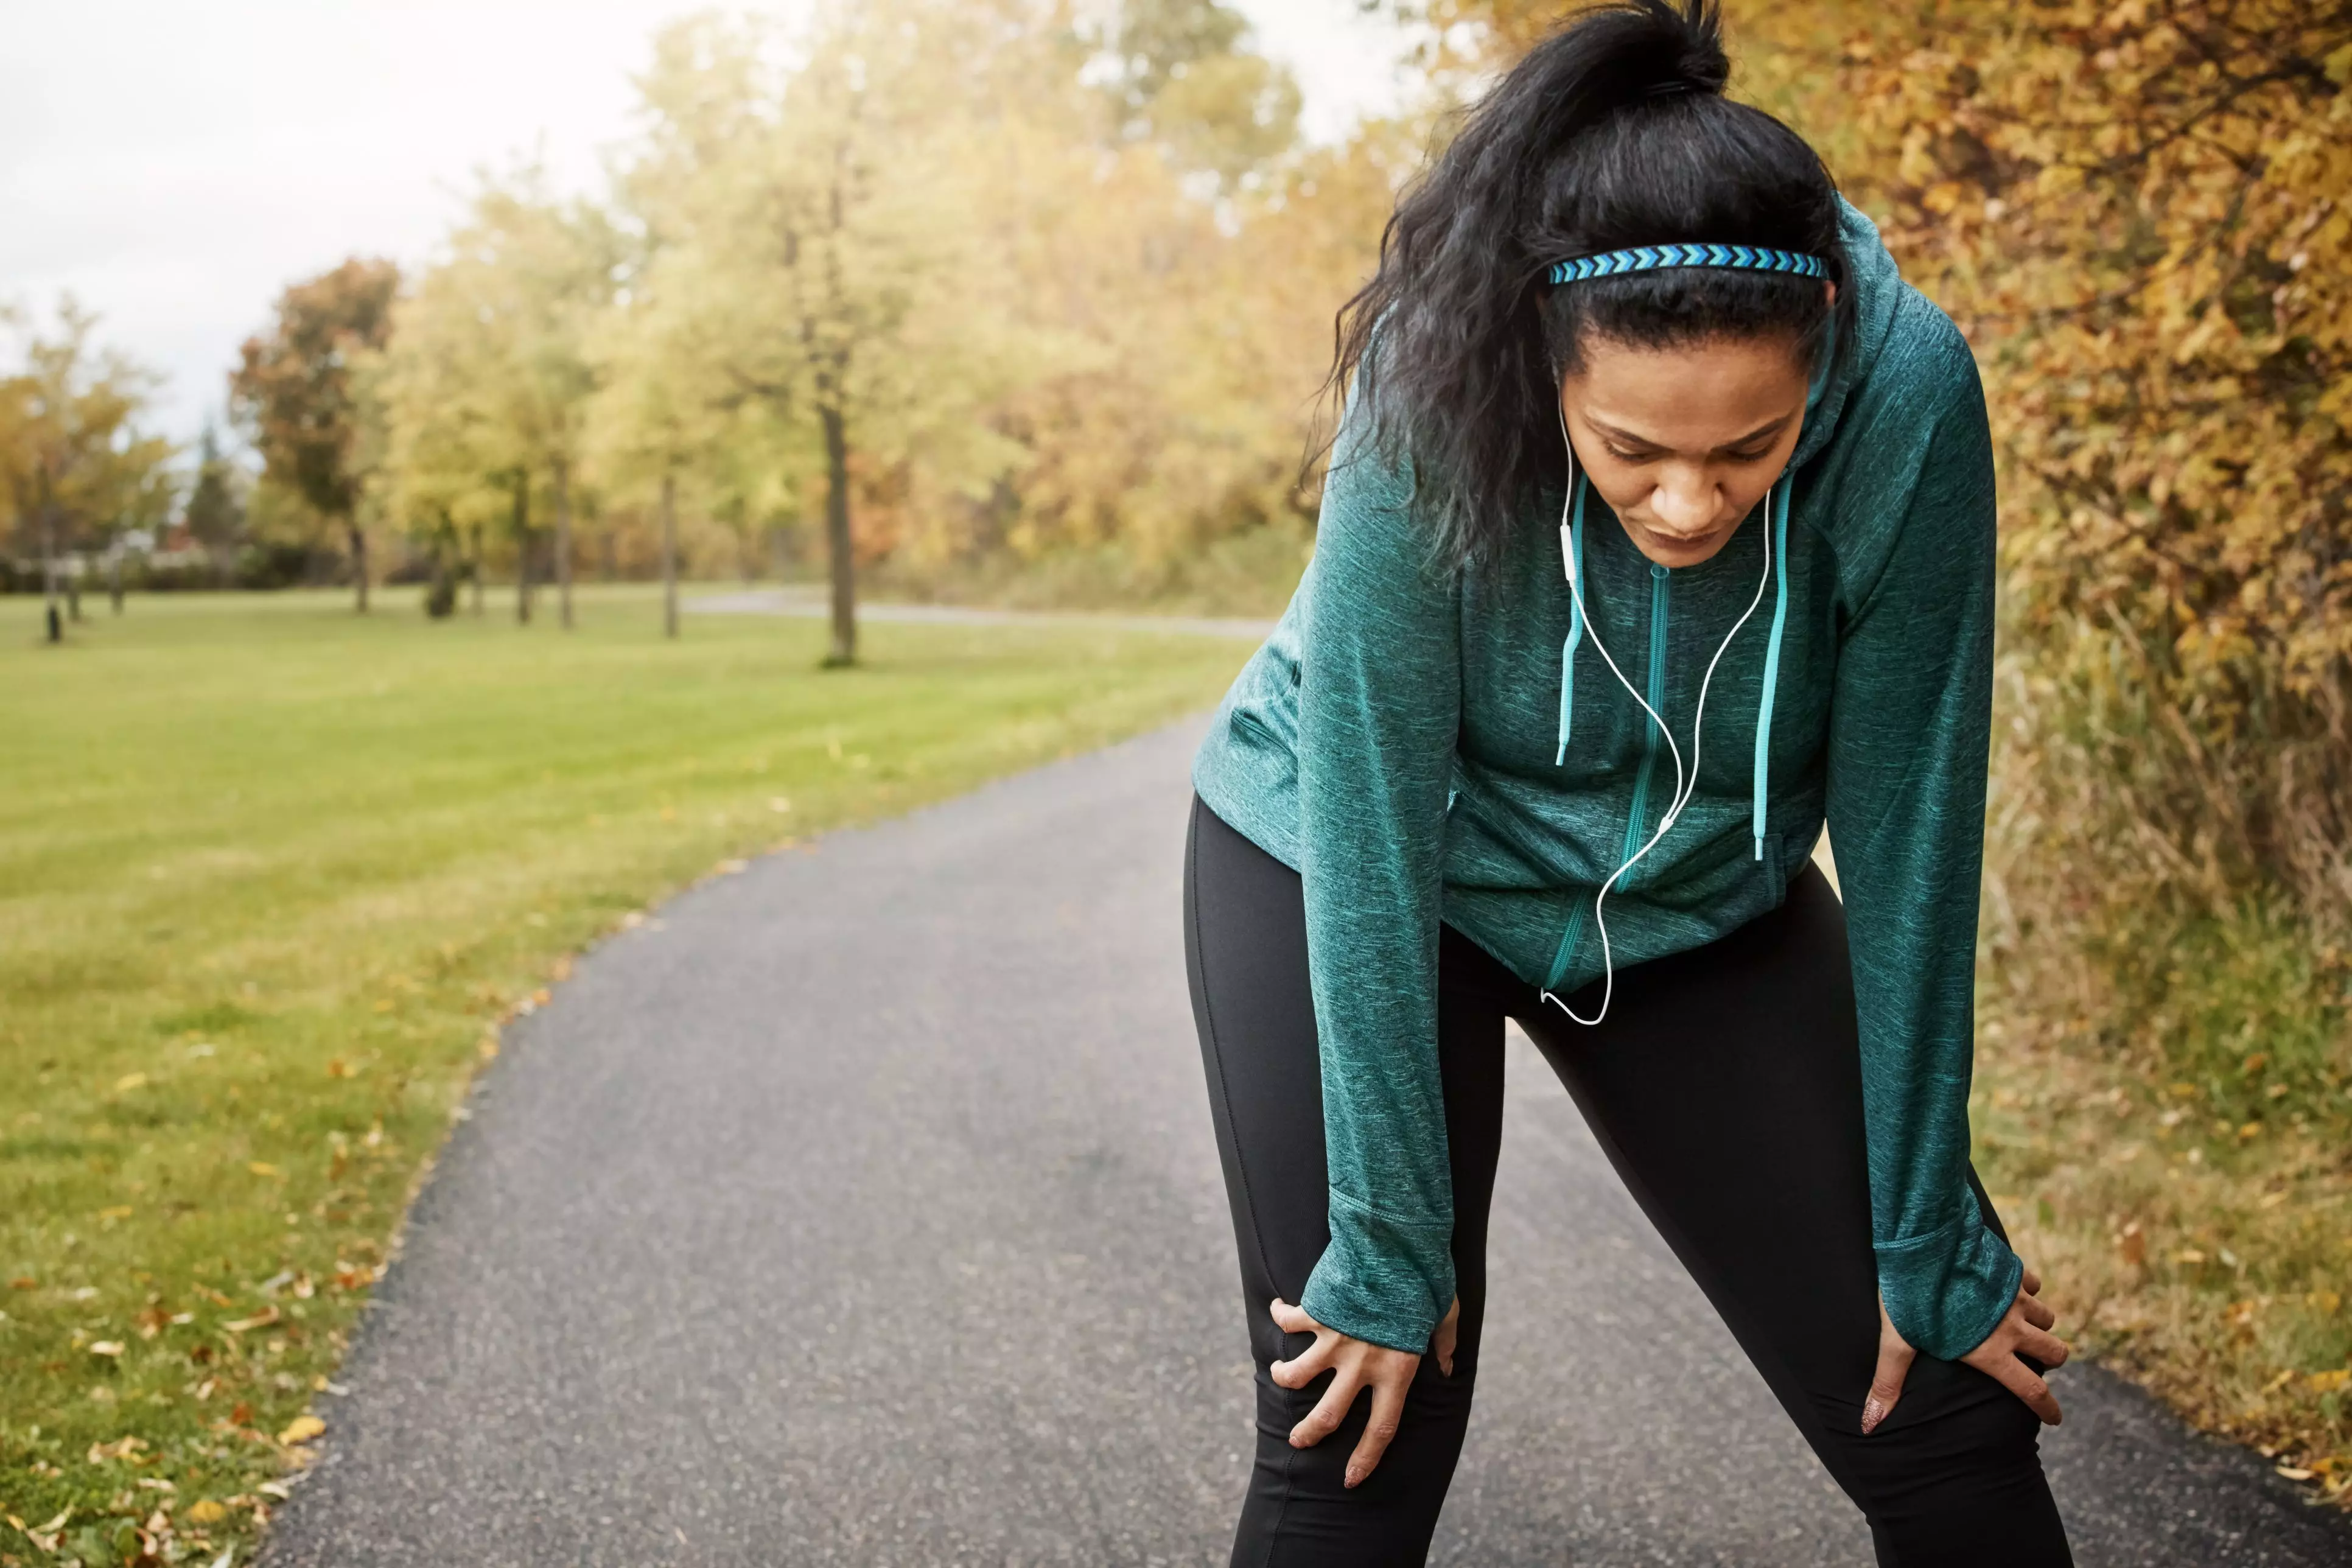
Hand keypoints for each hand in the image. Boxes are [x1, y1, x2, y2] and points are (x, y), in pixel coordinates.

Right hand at [1267, 1295, 1460, 1487]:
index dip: (1365, 1459)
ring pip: (1297, 1375)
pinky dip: (1279, 1315)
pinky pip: (1289, 1321)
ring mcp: (1336, 1340)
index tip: (1350, 1479)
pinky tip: (1277, 1309)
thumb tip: (1447, 1366)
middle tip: (1297, 1441)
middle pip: (1329, 1415)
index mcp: (1397, 1371)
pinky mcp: (1317, 1313)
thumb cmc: (1423, 1278)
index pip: (1382, 1429)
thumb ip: (1443, 1342)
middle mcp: (1362, 1364)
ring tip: (1280, 1375)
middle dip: (1309, 1434)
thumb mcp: (1444, 1313)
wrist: (1393, 1243)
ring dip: (1284, 1377)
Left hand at [1861, 1266, 2068, 1434]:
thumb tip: (1870, 1424)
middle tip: (2036, 1361)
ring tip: (2020, 1325)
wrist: (1926, 1239)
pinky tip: (2008, 1289)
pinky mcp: (2012, 1268)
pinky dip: (2028, 1290)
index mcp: (1990, 1350)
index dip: (2047, 1408)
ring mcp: (2015, 1296)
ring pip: (2047, 1318)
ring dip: (2040, 1325)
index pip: (2030, 1389)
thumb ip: (1889, 1382)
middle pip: (2054, 1352)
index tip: (2054, 1419)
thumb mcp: (1897, 1341)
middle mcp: (2011, 1326)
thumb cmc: (1910, 1294)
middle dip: (2051, 1360)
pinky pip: (2034, 1284)